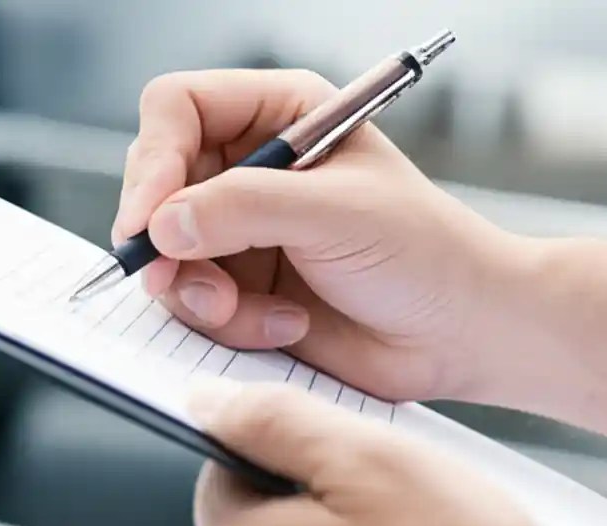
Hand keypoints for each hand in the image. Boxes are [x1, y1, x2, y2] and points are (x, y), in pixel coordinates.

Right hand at [116, 70, 518, 399]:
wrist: (457, 335)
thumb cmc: (425, 254)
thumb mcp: (335, 214)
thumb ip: (244, 208)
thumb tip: (165, 223)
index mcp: (280, 114)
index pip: (178, 109)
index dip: (153, 159)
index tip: (149, 219)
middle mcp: (250, 167)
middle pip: (155, 182)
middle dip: (166, 239)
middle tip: (174, 274)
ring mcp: (240, 230)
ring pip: (164, 251)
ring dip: (197, 291)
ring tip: (245, 311)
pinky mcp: (238, 286)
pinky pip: (189, 301)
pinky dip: (226, 322)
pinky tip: (282, 325)